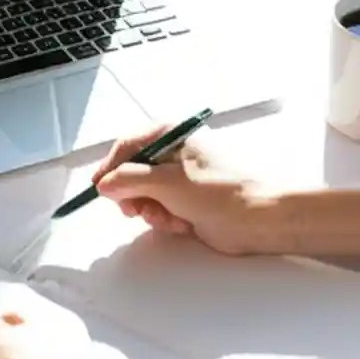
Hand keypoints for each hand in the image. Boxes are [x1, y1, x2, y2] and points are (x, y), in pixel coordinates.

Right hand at [91, 124, 276, 254]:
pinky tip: (182, 224)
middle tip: (133, 211)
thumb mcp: (167, 182)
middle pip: (133, 172)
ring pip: (145, 194)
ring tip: (169, 218)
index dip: (110, 167)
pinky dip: (166, 218)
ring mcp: (183, 177)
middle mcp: (176, 152)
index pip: (128, 146)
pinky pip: (161, 208)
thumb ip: (129, 180)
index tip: (98, 188)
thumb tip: (103, 184)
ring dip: (151, 210)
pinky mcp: (189, 200)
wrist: (261, 218)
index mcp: (173, 134)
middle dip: (133, 194)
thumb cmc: (218, 191)